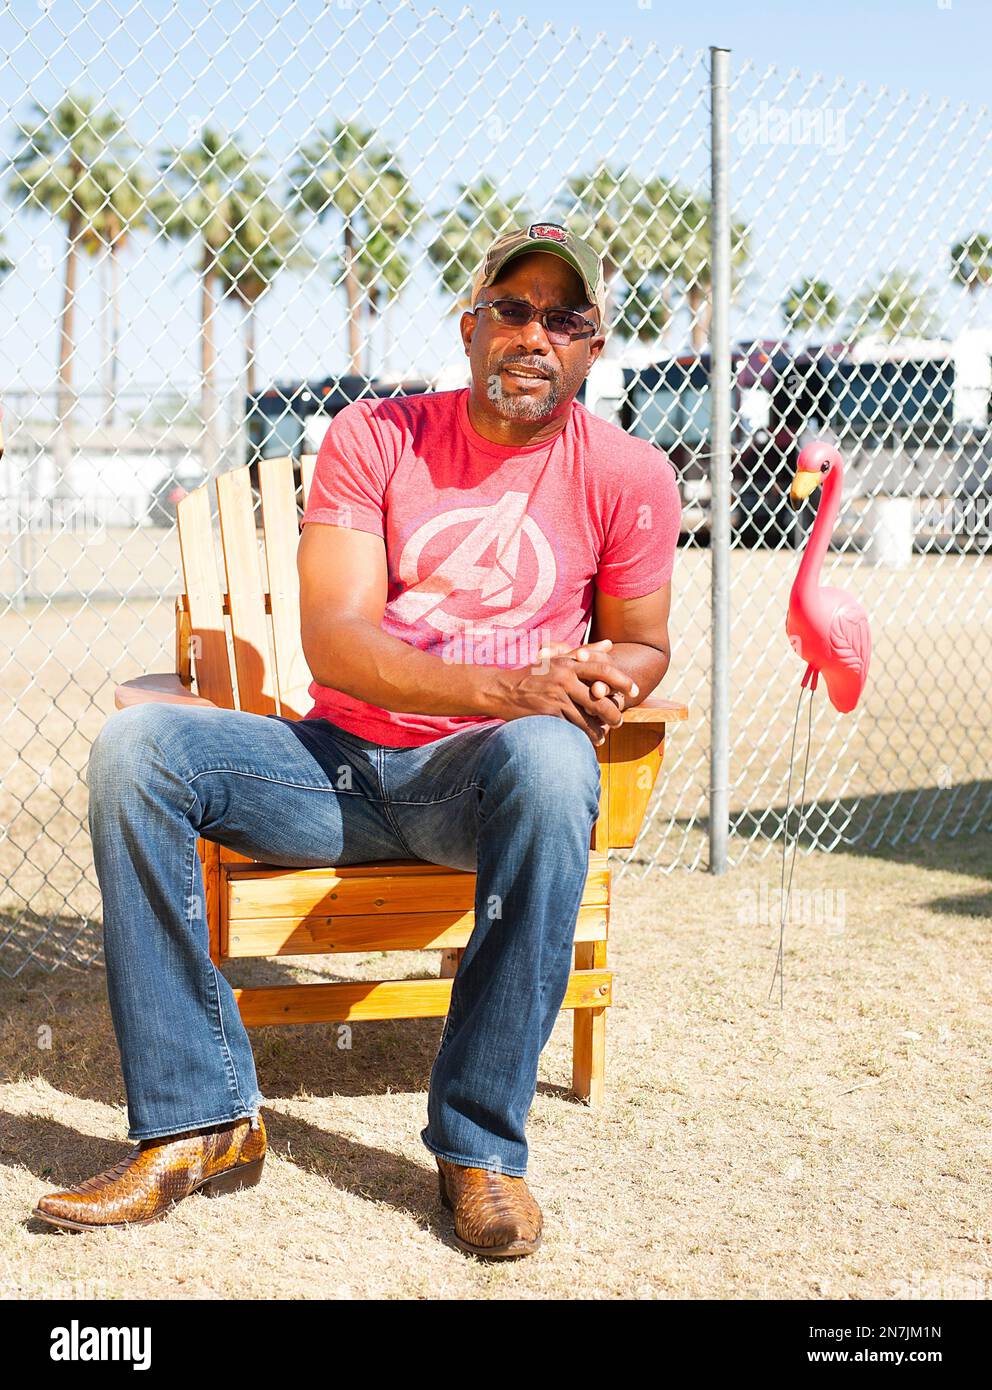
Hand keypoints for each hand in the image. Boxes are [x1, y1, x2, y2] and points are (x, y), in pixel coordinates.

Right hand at [489, 639, 638, 746]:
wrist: (502, 690)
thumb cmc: (533, 674)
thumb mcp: (558, 659)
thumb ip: (585, 651)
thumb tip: (610, 645)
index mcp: (568, 663)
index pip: (602, 670)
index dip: (622, 680)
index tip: (633, 691)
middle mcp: (564, 678)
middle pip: (599, 699)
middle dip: (613, 713)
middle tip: (618, 720)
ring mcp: (556, 697)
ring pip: (588, 717)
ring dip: (600, 729)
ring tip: (605, 734)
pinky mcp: (549, 714)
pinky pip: (573, 728)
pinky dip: (585, 736)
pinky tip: (590, 740)